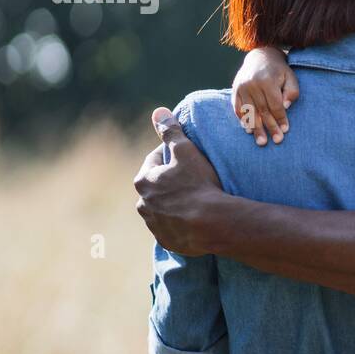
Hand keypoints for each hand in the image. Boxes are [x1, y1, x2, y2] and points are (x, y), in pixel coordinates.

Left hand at [134, 107, 225, 255]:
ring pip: (162, 209)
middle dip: (170, 182)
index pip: (155, 161)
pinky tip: (195, 219)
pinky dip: (180, 223)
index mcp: (144, 181)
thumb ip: (171, 131)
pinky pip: (172, 229)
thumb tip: (158, 111)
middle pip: (156, 187)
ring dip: (173, 204)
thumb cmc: (198, 184)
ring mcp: (154, 225)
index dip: (171, 155)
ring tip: (195, 200)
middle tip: (192, 178)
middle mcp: (143, 204)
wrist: (211, 223)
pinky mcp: (167, 242)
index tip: (186, 156)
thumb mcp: (185, 151)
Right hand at [232, 46, 298, 145]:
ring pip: (249, 111)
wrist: (260, 57)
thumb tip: (285, 107)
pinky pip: (238, 108)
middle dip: (270, 127)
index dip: (280, 118)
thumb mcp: (290, 77)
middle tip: (276, 140)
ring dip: (255, 128)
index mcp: (267, 80)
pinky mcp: (234, 90)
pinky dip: (243, 120)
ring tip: (261, 142)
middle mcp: (252, 84)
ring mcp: (241, 87)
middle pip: (262, 110)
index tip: (285, 130)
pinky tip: (248, 130)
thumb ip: (291, 92)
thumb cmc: (279, 71)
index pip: (275, 104)